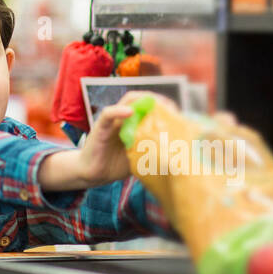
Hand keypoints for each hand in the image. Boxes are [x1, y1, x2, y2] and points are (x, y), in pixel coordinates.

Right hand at [38, 91, 180, 191]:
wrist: (94, 173)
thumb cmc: (117, 164)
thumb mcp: (140, 155)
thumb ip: (152, 149)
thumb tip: (177, 151)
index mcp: (134, 123)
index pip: (151, 107)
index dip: (164, 106)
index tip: (178, 113)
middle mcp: (124, 117)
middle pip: (141, 99)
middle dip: (157, 101)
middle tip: (169, 107)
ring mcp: (112, 120)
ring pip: (127, 101)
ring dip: (141, 100)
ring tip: (154, 104)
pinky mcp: (101, 126)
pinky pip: (109, 114)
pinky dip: (119, 110)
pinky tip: (130, 112)